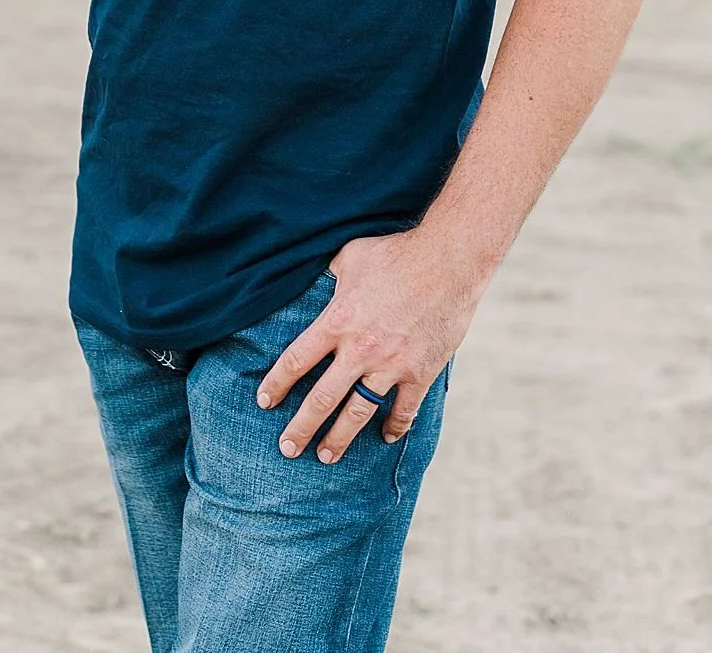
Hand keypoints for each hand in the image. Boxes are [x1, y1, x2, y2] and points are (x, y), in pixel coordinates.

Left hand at [255, 229, 488, 463]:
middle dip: (302, 427)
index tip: (264, 402)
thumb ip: (328, 276)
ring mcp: (391, 365)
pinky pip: (404, 409)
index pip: (295, 361)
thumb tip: (314, 277)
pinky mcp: (421, 372)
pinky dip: (394, 426)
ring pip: (358, 413)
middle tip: (287, 449)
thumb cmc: (394, 254)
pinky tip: (386, 438)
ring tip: (326, 457)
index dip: (276, 384)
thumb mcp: (348, 257)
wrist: (447, 262)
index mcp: (336, 321)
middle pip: (322, 398)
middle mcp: (359, 350)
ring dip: (340, 438)